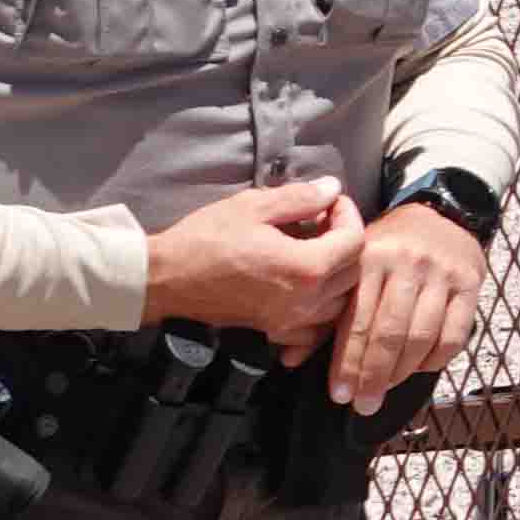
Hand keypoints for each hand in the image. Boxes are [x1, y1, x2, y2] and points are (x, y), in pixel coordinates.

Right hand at [142, 177, 365, 360]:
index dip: (348, 215)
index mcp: (306, 268)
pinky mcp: (275, 332)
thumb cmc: (206, 239)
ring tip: (315, 249)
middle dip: (346, 242)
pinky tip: (304, 286)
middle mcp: (306, 301)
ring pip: (339, 301)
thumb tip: (332, 188)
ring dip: (337, 274)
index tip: (330, 201)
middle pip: (352, 272)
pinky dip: (320, 308)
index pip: (354, 241)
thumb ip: (300, 198)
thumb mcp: (253, 206)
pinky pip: (315, 327)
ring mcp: (291, 321)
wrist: (166, 280)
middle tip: (323, 221)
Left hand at [327, 205, 487, 415]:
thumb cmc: (386, 249)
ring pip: (421, 337)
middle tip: (362, 404)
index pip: (357, 319)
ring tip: (385, 392)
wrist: (438, 215)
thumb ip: (325, 312)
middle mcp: (406, 263)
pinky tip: (419, 368)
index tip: (339, 394)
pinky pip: (454, 334)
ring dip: (401, 373)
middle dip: (373, 375)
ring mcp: (441, 273)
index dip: (347, 362)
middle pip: (389, 332)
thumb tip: (291, 358)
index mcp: (369, 257)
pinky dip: (436, 359)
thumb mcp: (352, 268)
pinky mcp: (470, 283)